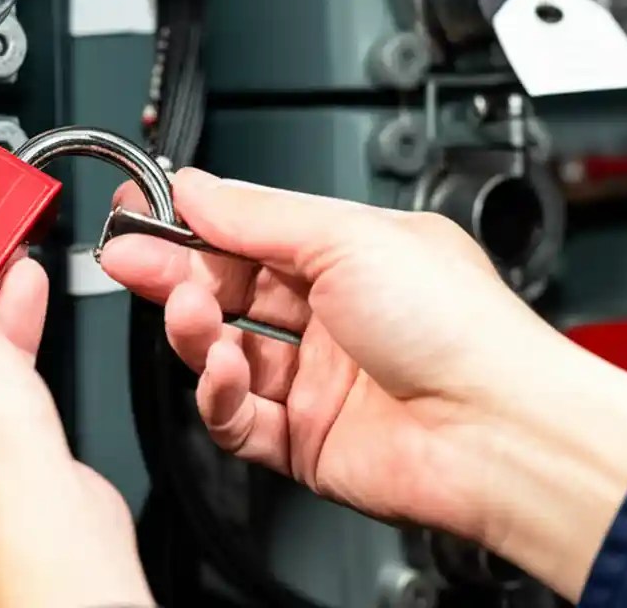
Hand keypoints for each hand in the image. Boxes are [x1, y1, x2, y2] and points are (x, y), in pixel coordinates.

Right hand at [101, 168, 626, 599]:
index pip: (249, 232)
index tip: (141, 207)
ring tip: (189, 312)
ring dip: (197, 331)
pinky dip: (220, 395)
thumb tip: (193, 186)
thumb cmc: (460, 329)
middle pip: (228, 289)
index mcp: (353, 256)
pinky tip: (227, 372)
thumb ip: (255, 214)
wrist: (500, 432)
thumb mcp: (347, 236)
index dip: (191, 221)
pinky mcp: (305, 440)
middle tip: (126, 256)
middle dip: (174, 271)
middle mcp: (334, 317)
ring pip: (225, 352)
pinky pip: (237, 418)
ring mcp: (318, 382)